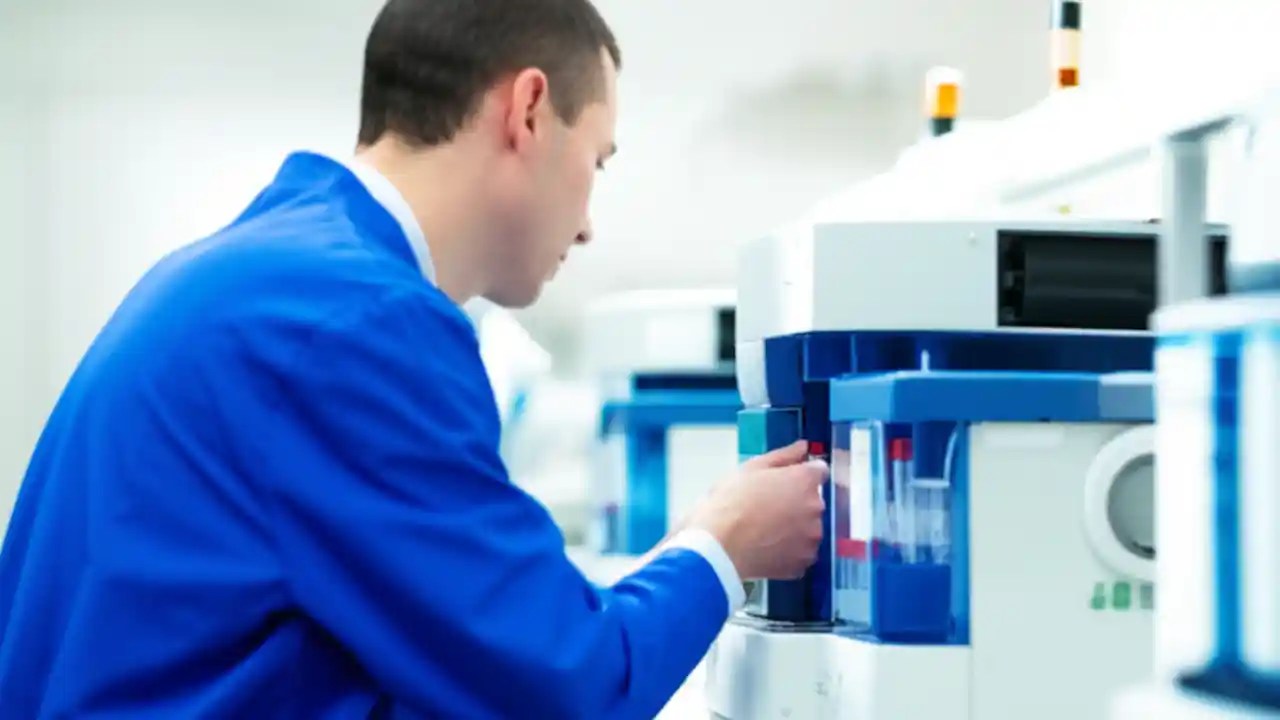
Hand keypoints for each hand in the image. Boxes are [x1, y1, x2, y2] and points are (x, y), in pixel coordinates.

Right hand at [687, 440, 827, 580]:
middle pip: (813, 501)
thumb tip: (804, 447)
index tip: (786, 483)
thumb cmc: (730, 502)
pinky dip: (790, 551)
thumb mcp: (751, 469)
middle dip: (797, 503)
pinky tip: (767, 547)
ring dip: (795, 528)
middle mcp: (815, 507)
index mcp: (805, 480)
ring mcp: (812, 537)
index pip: (819, 472)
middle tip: (767, 508)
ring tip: (765, 531)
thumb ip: (783, 456)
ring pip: (809, 528)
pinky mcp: (804, 561)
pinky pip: (802, 552)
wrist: (719, 546)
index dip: (802, 476)